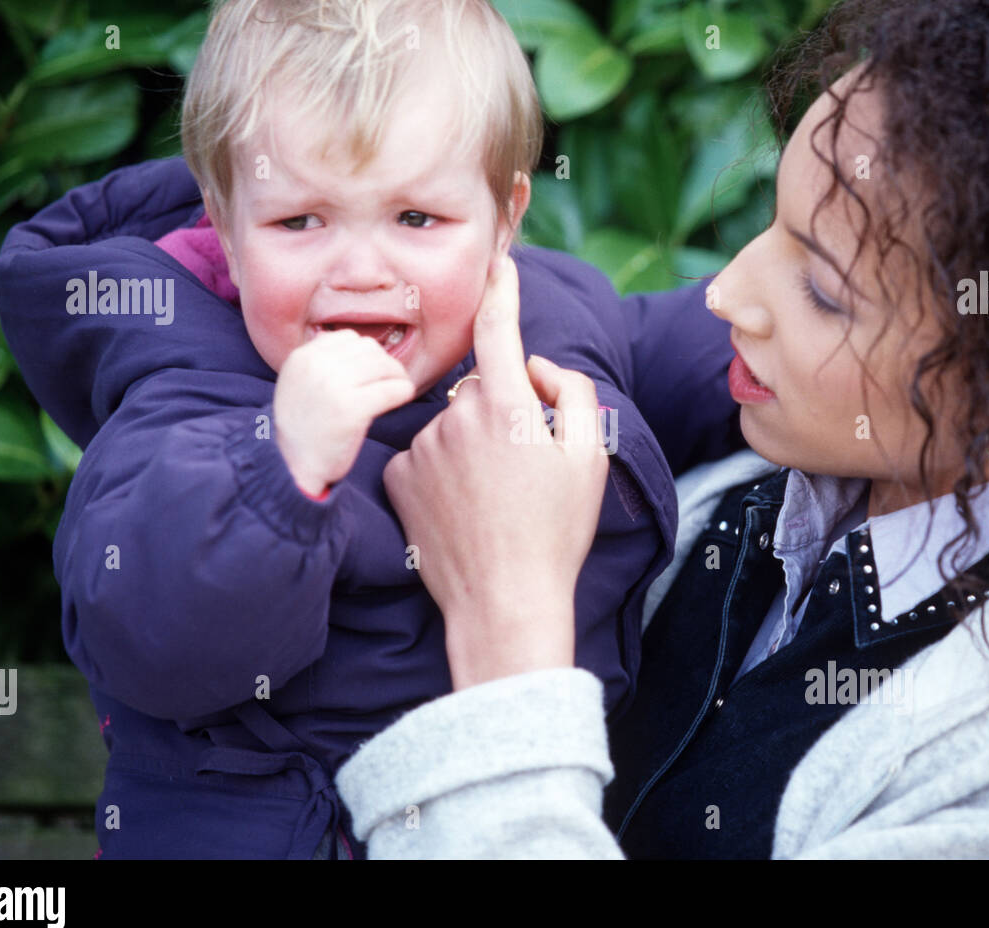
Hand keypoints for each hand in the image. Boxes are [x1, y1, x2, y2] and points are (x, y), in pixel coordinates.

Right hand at [274, 330, 415, 494]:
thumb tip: (361, 345)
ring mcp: (333, 386)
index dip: (366, 354)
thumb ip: (322, 362)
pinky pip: (393, 390)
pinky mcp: (352, 409)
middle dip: (386, 364)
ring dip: (397, 377)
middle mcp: (316, 366)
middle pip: (369, 349)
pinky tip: (401, 400)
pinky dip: (403, 392)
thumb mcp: (300, 383)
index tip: (372, 373)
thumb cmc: (304, 428)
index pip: (349, 338)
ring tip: (398, 391)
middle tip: (392, 382)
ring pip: (384, 365)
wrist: (292, 466)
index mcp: (302, 356)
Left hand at [383, 256, 610, 689]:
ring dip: (472, 442)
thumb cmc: (555, 533)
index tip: (499, 262)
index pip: (499, 329)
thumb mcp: (589, 457)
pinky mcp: (399, 478)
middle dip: (504, 407)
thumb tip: (537, 367)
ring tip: (495, 498)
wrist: (505, 602)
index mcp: (507, 407)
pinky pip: (426, 453)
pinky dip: (443, 469)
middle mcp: (457, 417)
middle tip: (527, 464)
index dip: (500, 291)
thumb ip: (571, 393)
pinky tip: (463, 508)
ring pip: (453, 422)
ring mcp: (423, 448)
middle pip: (482, 386)